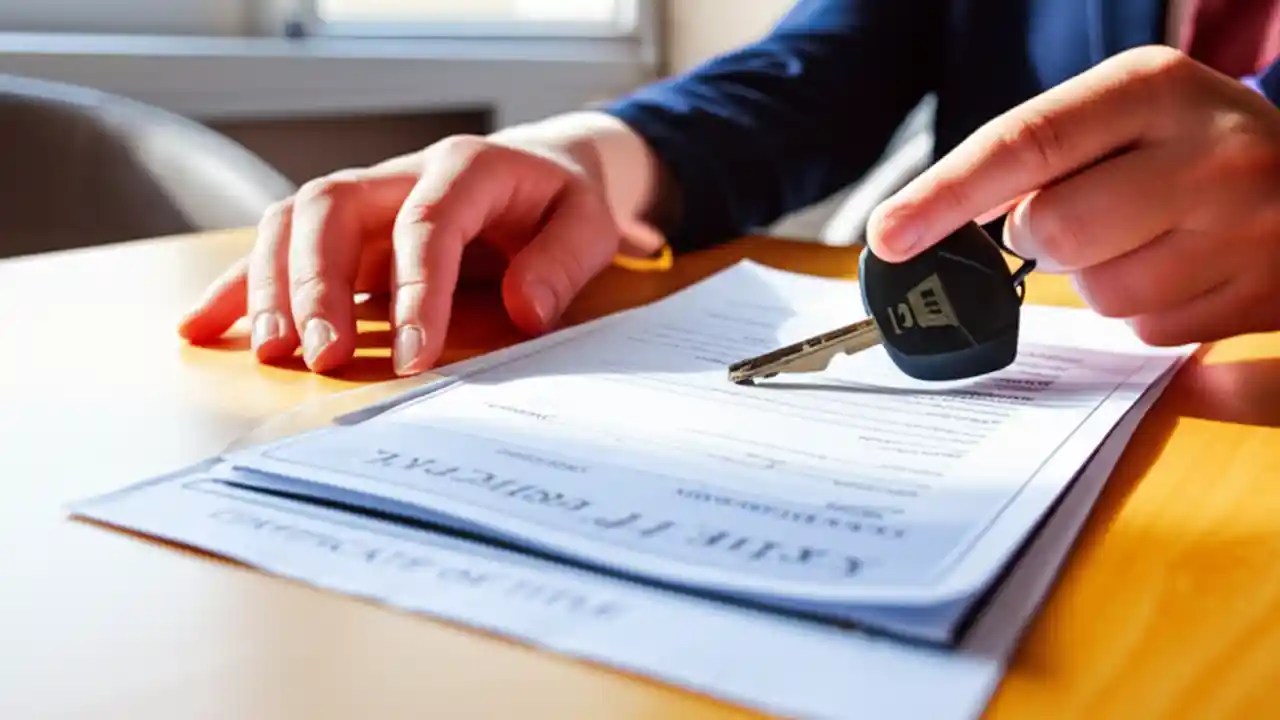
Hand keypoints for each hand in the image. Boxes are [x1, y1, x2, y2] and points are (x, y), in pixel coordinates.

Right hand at [178, 123, 632, 375]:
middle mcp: (401, 175)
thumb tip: (525, 310)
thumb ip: (562, 264)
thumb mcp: (587, 226)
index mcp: (466, 167)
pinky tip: (203, 327)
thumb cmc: (558, 204)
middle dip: (319, 283)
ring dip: (272, 286)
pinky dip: (239, 286)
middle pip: (333, 208)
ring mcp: (364, 202)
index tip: (414, 359)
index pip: (427, 223)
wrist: (539, 172)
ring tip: (274, 354)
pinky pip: (277, 246)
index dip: (416, 290)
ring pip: (292, 221)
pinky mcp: (343, 233)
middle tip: (325, 357)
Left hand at [868, 45, 1279, 345]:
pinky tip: (1186, 267)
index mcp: (1154, 87)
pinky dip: (1146, 308)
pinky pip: (1148, 333)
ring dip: (1099, 277)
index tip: (889, 236)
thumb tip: (925, 222)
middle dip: (1041, 239)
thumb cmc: (1192, 144)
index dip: (946, 195)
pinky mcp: (1261, 299)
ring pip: (1100, 295)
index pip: (1026, 142)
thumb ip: (1039, 153)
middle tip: (1077, 218)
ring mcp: (1245, 231)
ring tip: (1152, 236)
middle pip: (1053, 232)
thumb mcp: (1129, 112)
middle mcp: (1209, 153)